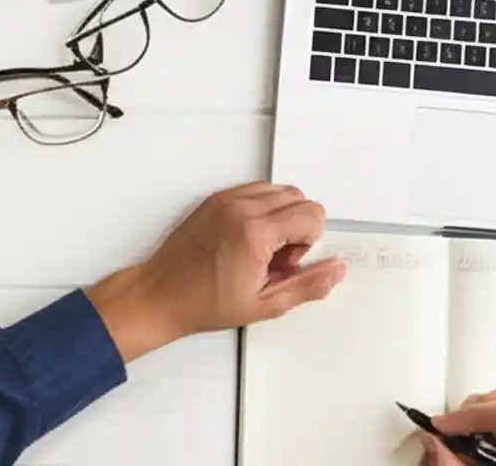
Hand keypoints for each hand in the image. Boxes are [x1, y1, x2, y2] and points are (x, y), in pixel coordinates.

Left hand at [85, 182, 346, 361]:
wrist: (159, 295)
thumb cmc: (202, 302)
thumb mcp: (265, 305)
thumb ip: (308, 285)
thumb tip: (335, 269)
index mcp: (255, 233)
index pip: (312, 214)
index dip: (308, 243)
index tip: (287, 263)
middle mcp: (241, 208)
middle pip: (299, 198)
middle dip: (298, 228)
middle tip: (274, 259)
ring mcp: (226, 199)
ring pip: (279, 191)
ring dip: (281, 216)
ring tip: (260, 249)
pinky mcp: (215, 198)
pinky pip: (255, 191)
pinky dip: (262, 209)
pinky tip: (247, 239)